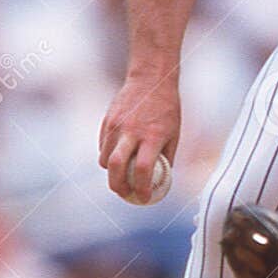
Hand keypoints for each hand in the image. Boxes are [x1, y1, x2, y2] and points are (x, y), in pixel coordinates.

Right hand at [99, 70, 180, 202]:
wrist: (151, 79)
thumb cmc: (167, 108)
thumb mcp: (174, 133)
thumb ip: (166, 157)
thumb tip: (161, 181)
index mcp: (153, 136)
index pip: (143, 170)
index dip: (141, 189)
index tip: (144, 198)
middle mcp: (132, 132)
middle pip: (116, 168)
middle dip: (118, 187)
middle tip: (124, 194)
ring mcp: (117, 126)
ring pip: (105, 160)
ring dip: (112, 172)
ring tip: (122, 174)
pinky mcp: (107, 121)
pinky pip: (102, 147)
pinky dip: (108, 156)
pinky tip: (118, 156)